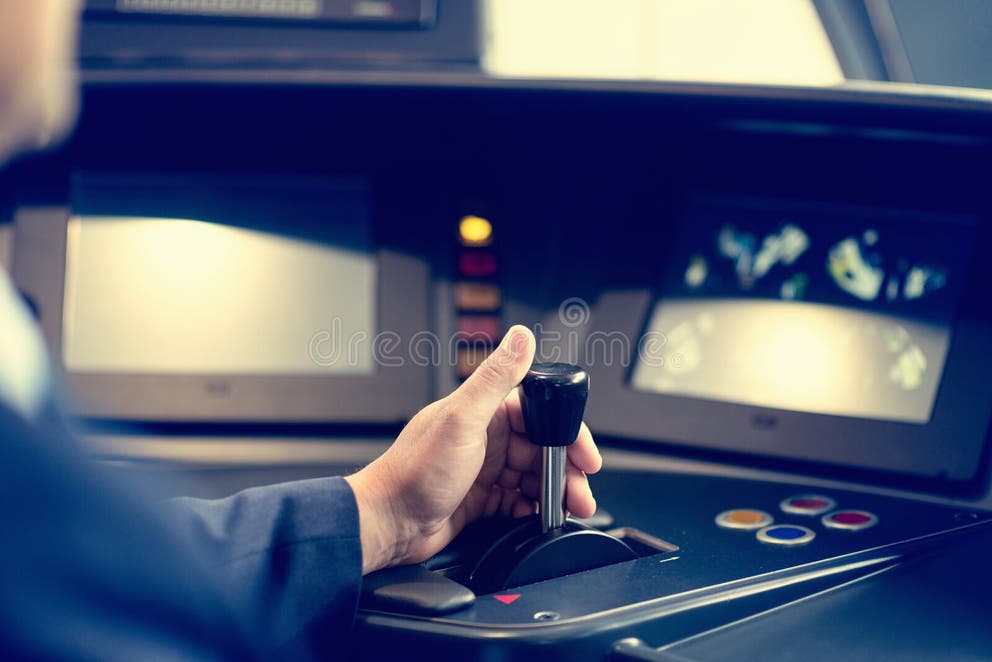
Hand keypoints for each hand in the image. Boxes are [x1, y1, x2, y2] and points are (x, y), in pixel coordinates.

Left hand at [344, 325, 601, 573]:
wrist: (388, 525)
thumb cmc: (414, 473)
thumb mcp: (462, 419)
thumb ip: (495, 378)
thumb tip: (521, 336)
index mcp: (485, 412)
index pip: (541, 415)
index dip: (567, 434)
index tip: (586, 454)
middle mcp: (486, 438)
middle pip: (543, 451)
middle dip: (567, 472)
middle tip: (580, 493)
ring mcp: (483, 469)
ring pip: (535, 478)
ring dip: (555, 494)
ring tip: (568, 509)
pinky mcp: (480, 499)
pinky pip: (518, 502)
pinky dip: (532, 511)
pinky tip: (535, 519)